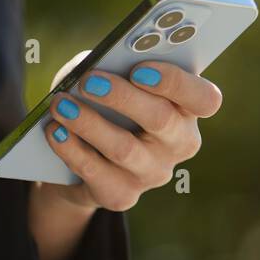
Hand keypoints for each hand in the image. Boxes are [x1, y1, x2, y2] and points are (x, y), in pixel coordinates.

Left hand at [42, 60, 221, 210]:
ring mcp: (153, 173)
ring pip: (124, 149)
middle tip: (87, 81)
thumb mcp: (108, 77)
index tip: (139, 68)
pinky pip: (97, 173)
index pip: (204, 98)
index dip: (175, 83)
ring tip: (60, 104)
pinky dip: (72, 149)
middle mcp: (178, 144)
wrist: (79, 157)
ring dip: (88, 123)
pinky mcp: (123, 195)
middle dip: (122, 97)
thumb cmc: (101, 103)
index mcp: (187, 109)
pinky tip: (55, 131)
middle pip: (162, 120)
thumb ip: (110, 66)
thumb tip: (94, 65)